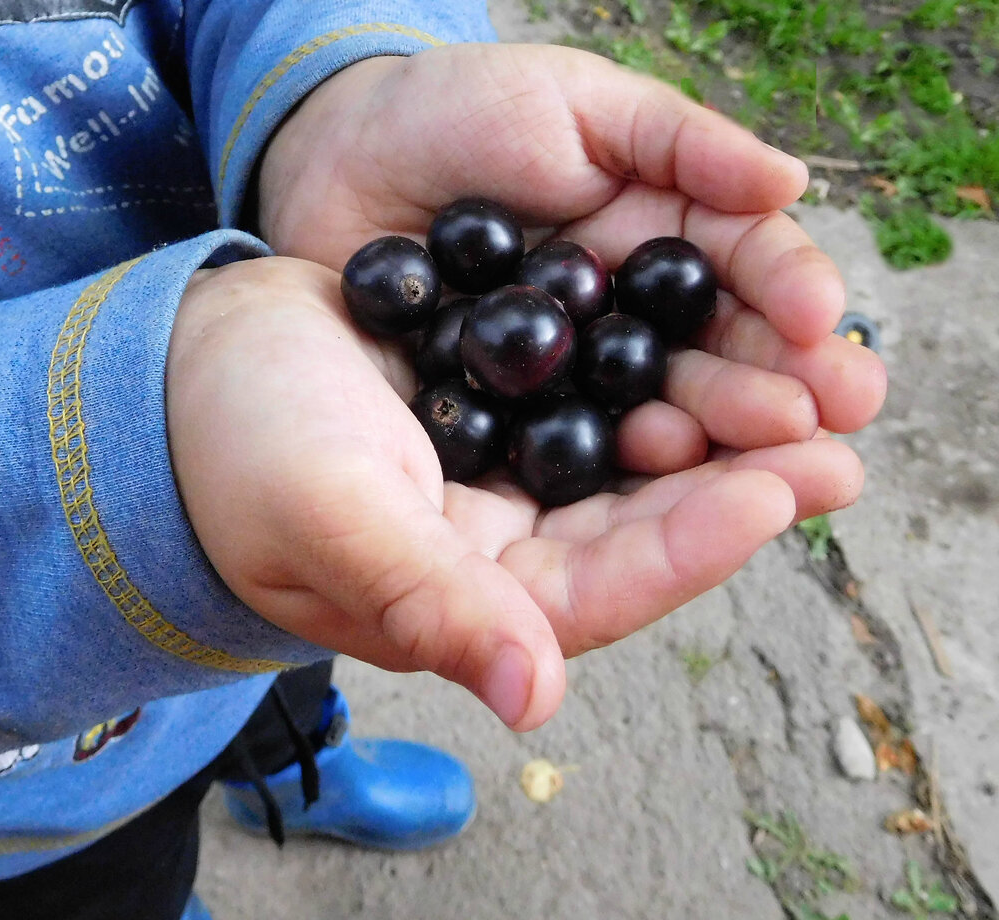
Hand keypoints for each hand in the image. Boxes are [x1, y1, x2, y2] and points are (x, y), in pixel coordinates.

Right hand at [166, 257, 863, 729]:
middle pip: (637, 523)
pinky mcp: (490, 401)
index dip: (692, 546)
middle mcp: (494, 543)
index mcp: (463, 593)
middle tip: (832, 434)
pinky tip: (697, 321)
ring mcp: (496, 469)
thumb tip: (532, 701)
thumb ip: (430, 600)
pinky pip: (587, 389)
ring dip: (708, 417)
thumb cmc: (237, 449)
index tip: (778, 492)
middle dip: (734, 482)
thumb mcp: (330, 518)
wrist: (190, 363)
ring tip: (794, 375)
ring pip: (624, 454)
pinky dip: (643, 361)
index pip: (601, 588)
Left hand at [257, 44, 886, 477]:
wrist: (332, 152)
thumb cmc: (457, 107)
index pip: (744, 269)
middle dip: (773, 384)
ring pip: (649, 408)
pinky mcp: (500, 410)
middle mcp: (625, 310)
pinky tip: (649, 470)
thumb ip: (680, 142)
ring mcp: (565, 367)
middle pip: (711, 355)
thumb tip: (794, 178)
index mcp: (659, 231)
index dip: (790, 293)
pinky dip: (603, 456)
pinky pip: (558, 438)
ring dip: (710, 434)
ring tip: (763, 459)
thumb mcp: (576, 100)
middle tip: (829, 421)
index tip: (822, 323)